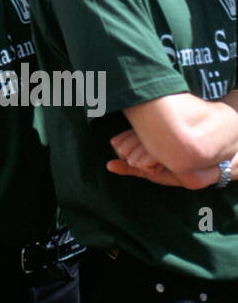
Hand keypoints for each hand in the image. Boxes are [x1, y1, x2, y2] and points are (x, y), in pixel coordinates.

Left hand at [107, 130, 221, 189]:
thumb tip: (108, 165)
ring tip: (160, 161)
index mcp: (140, 132)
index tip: (140, 158)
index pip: (118, 143)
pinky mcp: (163, 145)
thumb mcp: (145, 170)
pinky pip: (144, 162)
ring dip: (145, 166)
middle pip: (123, 150)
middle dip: (134, 161)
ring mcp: (155, 136)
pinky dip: (151, 168)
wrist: (194, 171)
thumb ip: (126, 168)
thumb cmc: (169, 169)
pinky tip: (163, 164)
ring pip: (133, 158)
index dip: (125, 154)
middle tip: (153, 161)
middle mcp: (146, 130)